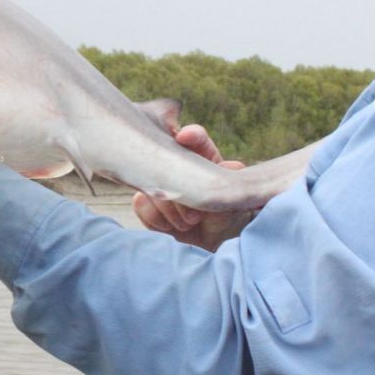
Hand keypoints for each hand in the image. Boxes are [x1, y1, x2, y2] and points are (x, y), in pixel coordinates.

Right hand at [131, 124, 252, 251]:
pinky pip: (140, 204)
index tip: (185, 137)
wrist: (212, 240)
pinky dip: (156, 220)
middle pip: (165, 166)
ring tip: (188, 224)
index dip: (190, 135)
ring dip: (170, 212)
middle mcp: (176, 162)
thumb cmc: (226, 215)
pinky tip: (170, 227)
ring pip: (152, 188)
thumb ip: (230, 186)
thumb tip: (233, 166)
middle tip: (195, 217)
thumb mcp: (232, 203)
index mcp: (202, 155)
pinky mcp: (145, 198)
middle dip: (180, 197)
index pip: (195, 137)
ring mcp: (158, 180)